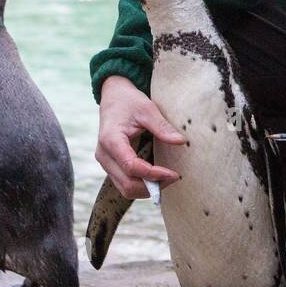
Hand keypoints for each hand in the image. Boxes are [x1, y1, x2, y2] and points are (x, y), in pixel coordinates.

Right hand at [95, 76, 184, 198]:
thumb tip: (181, 142)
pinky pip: (124, 183)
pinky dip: (141, 185)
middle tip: (174, 178)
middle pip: (127, 184)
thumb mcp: (147, 109)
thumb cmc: (129, 101)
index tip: (173, 174)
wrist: (113, 97)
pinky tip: (157, 177)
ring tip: (167, 179)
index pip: (131, 167)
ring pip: (125, 188)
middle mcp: (104, 155)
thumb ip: (162, 127)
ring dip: (147, 189)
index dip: (153, 174)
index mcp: (111, 140)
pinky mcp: (111, 165)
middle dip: (152, 186)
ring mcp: (105, 162)